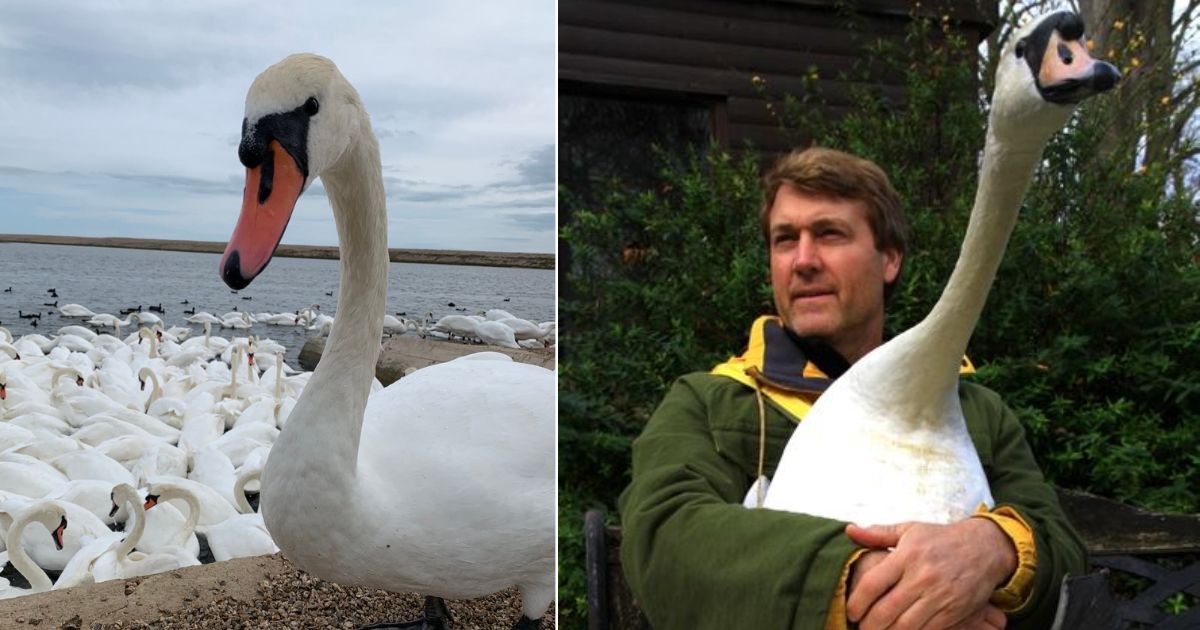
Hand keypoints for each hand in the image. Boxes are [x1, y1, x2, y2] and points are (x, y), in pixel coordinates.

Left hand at [844, 519, 1015, 629]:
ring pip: (906, 626)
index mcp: (907, 555)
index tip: (851, 611)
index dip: (857, 602)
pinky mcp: (954, 611)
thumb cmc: (941, 539)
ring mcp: (940, 596)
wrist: (985, 547)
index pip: (873, 584)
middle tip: (862, 628)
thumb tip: (850, 530)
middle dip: (869, 625)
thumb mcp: (909, 530)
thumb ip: (878, 533)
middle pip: (886, 611)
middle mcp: (922, 577)